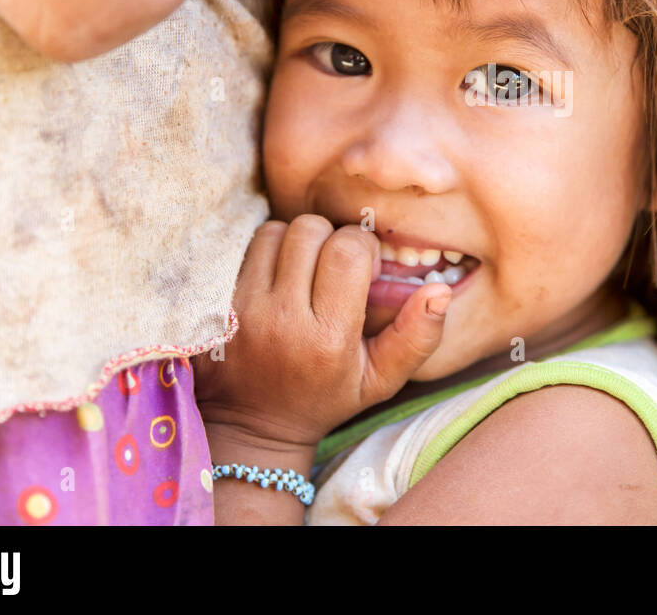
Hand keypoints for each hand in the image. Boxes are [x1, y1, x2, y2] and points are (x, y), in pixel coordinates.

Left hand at [193, 216, 452, 449]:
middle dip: (329, 238)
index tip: (362, 268)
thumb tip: (440, 291)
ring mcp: (243, 310)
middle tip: (332, 266)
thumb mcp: (381, 379)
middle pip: (310, 231)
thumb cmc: (325, 397)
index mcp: (328, 338)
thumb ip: (417, 337)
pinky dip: (265, 251)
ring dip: (295, 242)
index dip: (362, 247)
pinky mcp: (215, 304)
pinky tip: (277, 275)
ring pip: (275, 230)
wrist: (251, 426)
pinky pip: (244, 248)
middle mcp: (282, 320)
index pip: (348, 251)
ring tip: (304, 269)